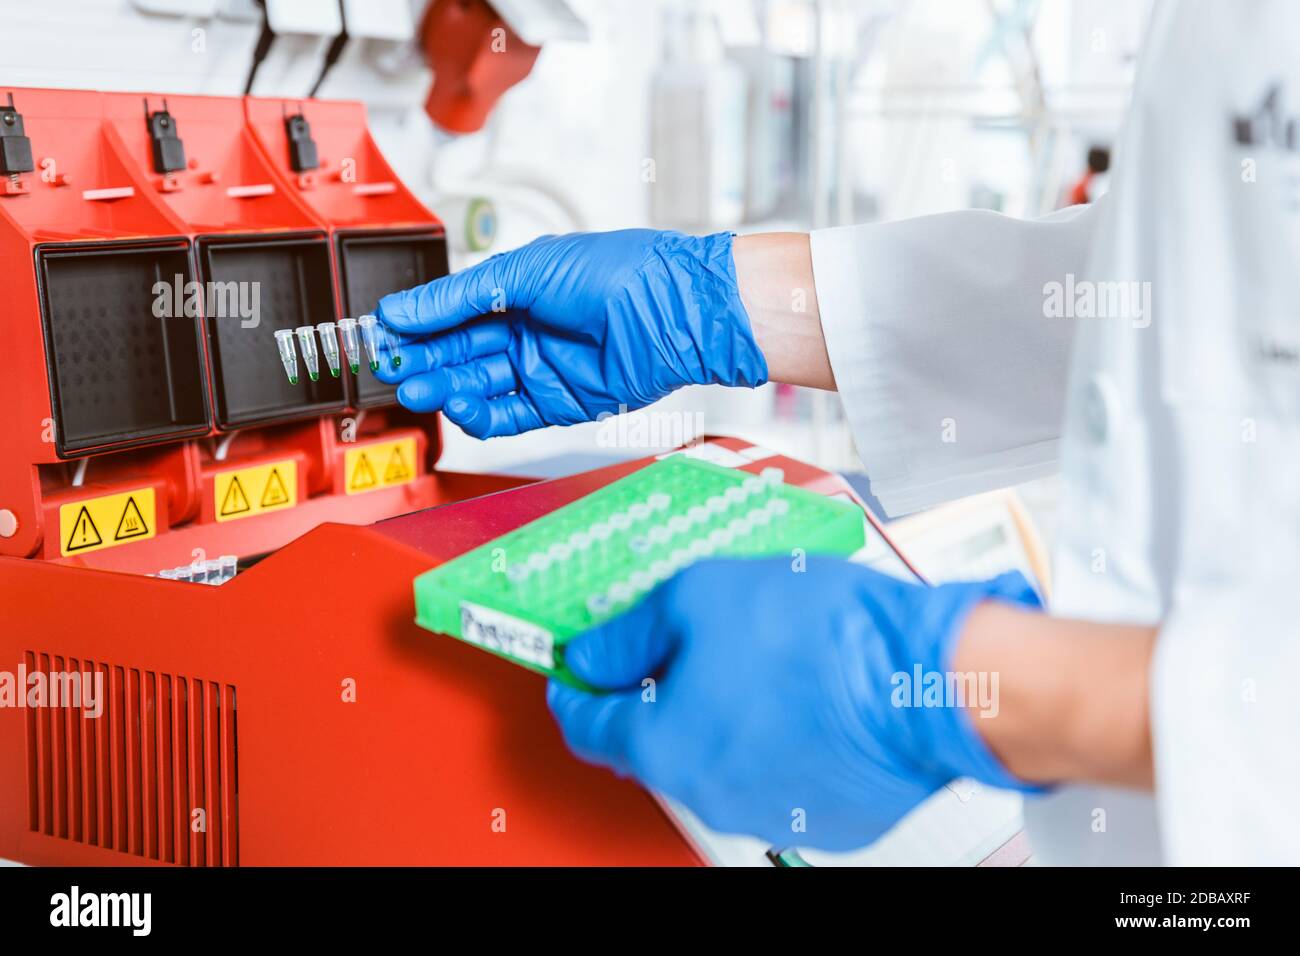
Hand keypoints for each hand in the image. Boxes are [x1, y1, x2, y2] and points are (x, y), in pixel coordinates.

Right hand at [374, 230, 767, 437]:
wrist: (672, 309)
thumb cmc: (617, 272)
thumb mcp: (524, 271)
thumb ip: (461, 295)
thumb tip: (405, 307)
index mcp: (518, 291)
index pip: (453, 313)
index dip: (417, 324)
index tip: (383, 333)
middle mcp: (528, 330)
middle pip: (460, 353)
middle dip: (423, 361)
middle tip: (391, 367)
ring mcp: (543, 368)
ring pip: (479, 386)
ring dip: (444, 389)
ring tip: (417, 388)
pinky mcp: (561, 403)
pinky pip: (509, 415)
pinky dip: (480, 414)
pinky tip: (459, 405)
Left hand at [547, 557, 1041, 850]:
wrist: (928, 676)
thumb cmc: (824, 636)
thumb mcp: (698, 595)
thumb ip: (630, 630)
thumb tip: (594, 651)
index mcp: (664, 746)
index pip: (587, 727)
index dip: (578, 686)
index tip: (583, 665)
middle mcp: (710, 793)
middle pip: (654, 741)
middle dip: (661, 690)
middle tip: (688, 638)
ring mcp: (769, 813)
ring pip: (719, 757)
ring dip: (723, 712)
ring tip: (763, 656)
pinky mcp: (825, 818)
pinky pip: (776, 774)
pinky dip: (776, 738)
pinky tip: (802, 692)